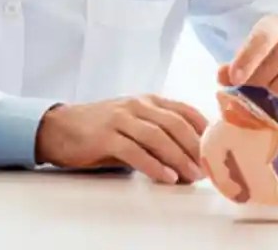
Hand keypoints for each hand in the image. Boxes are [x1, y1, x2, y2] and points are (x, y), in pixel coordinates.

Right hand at [34, 95, 208, 183]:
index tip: (218, 147)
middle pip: (174, 124)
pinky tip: (166, 177)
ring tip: (192, 176)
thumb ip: (159, 132)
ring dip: (178, 158)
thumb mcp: (134, 122)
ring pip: (157, 137)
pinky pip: (135, 151)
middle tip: (208, 168)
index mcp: (147, 101)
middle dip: (195, 147)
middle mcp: (136, 106)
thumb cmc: (101, 128)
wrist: (60, 126)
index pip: (184, 110)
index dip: (204, 129)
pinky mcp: (105, 137)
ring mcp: (120, 119)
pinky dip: (153, 165)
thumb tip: (191, 157)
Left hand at [220, 14, 277, 121]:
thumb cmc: (265, 64)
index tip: (235, 79)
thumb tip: (222, 75)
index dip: (248, 58)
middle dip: (260, 82)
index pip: (263, 37)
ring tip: (265, 107)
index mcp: (275, 24)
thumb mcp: (247, 63)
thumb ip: (231, 70)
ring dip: (277, 96)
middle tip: (249, 99)